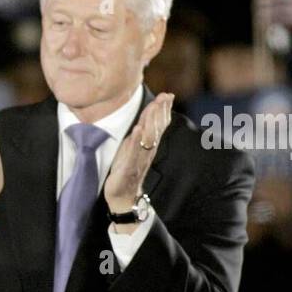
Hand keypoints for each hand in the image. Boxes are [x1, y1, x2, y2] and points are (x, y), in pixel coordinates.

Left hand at [105, 92, 172, 209]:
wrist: (123, 197)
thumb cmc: (128, 171)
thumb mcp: (134, 149)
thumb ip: (141, 134)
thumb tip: (146, 117)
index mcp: (149, 146)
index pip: (158, 125)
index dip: (163, 110)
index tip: (168, 95)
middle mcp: (147, 152)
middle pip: (155, 129)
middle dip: (160, 111)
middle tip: (165, 96)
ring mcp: (139, 160)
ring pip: (148, 138)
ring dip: (152, 121)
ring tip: (154, 107)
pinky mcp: (129, 169)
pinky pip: (134, 153)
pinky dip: (137, 140)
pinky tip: (139, 129)